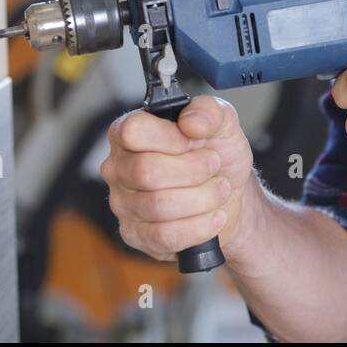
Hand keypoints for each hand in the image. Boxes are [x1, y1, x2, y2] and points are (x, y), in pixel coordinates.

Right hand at [100, 95, 256, 263]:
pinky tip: (214, 217)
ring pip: (158, 206)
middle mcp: (118, 167)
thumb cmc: (217, 155)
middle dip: (194, 171)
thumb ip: (210, 111)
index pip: (133, 131)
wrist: (228, 194)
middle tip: (215, 165)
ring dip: (202, 199)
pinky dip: (199, 227)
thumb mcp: (223, 123)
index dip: (171, 138)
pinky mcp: (135, 235)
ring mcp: (122, 203)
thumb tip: (191, 121)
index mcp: (128, 131)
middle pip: (146, 171)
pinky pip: (164, 235)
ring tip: (219, 190)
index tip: (197, 142)